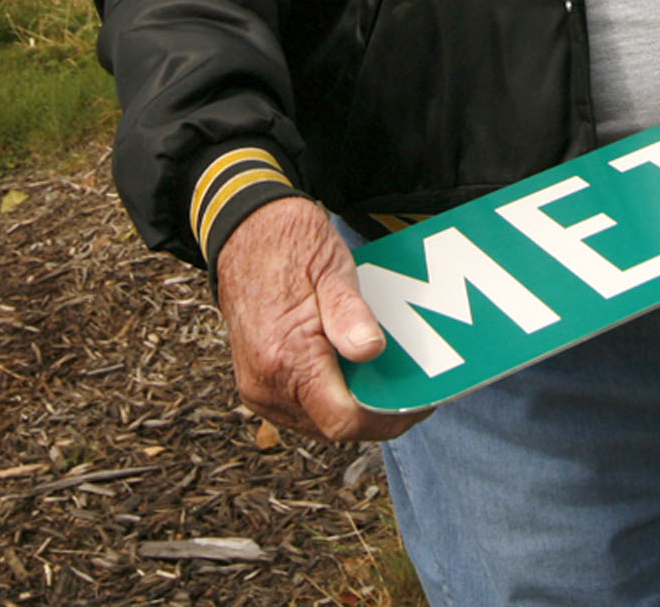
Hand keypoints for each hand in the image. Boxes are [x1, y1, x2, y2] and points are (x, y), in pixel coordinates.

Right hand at [212, 196, 426, 442]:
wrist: (243, 232)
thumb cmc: (289, 244)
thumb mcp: (331, 268)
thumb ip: (349, 313)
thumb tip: (371, 350)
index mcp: (285, 357)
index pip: (342, 420)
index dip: (386, 420)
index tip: (416, 403)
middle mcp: (266, 383)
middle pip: (333, 427)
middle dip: (374, 414)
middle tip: (408, 389)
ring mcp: (258, 388)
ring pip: (317, 423)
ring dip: (351, 408)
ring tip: (381, 380)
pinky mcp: (257, 384)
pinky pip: (301, 409)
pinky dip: (328, 398)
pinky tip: (348, 374)